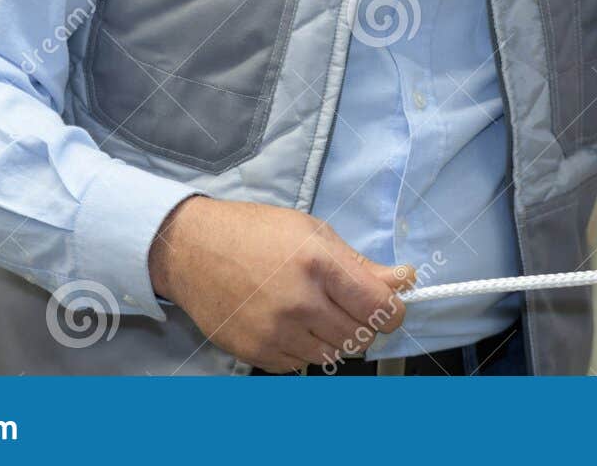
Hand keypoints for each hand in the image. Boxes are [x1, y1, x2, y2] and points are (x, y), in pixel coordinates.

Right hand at [149, 196, 413, 372]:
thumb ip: (359, 264)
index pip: (379, 308)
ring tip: (316, 311)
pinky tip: (291, 323)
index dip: (394, 310)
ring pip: (332, 355)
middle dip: (365, 323)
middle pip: (359, 336)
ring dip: (335, 337)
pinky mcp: (256, 352)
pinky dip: (305, 349)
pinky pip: (300, 365)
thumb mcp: (313, 233)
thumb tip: (404, 280)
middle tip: (349, 304)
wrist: (192, 250)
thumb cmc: (256, 232)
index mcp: (318, 263)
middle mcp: (299, 302)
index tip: (390, 306)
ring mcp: (276, 332)